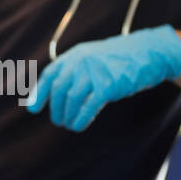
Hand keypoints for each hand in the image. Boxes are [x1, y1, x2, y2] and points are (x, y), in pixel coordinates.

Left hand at [26, 25, 180, 131]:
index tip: (33, 109)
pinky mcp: (108, 85)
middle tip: (58, 120)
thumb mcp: (92, 58)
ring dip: (67, 115)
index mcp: (75, 55)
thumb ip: (75, 71)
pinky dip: (81, 118)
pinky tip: (79, 126)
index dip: (40, 93)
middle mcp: (81, 62)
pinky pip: (89, 106)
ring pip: (72, 99)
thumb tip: (56, 93)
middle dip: (56, 108)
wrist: (147, 53)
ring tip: (68, 124)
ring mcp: (94, 73)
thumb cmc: (119, 60)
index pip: (50, 74)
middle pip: (59, 89)